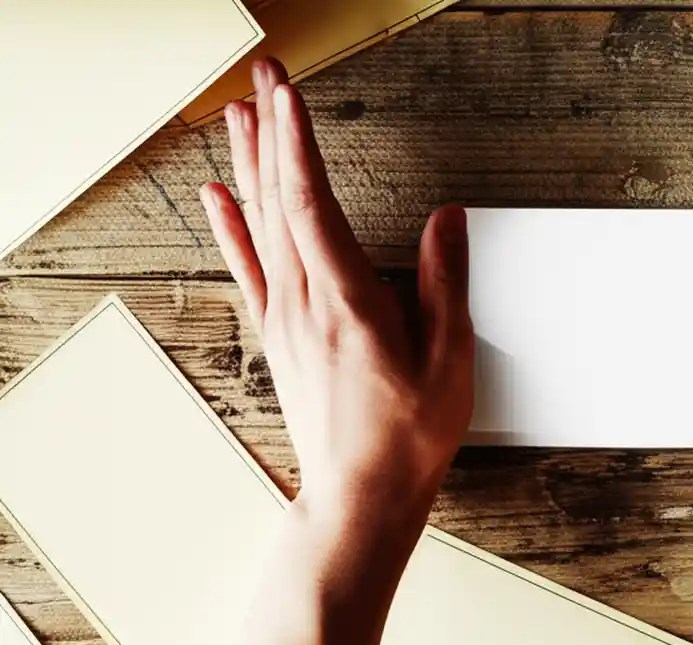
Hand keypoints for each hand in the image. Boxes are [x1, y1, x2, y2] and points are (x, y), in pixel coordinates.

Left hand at [199, 58, 473, 531]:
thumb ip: (446, 284)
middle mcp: (304, 303)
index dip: (299, 142)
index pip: (313, 204)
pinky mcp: (279, 335)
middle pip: (279, 199)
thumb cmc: (406, 437)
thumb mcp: (449, 359)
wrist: (361, 494)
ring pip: (260, 224)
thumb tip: (448, 222)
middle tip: (265, 78)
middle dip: (271, 131)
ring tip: (240, 115)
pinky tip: (219, 197)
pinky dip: (231, 226)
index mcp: (347, 303)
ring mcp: (285, 318)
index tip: (289, 94)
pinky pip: (249, 267)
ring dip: (251, 164)